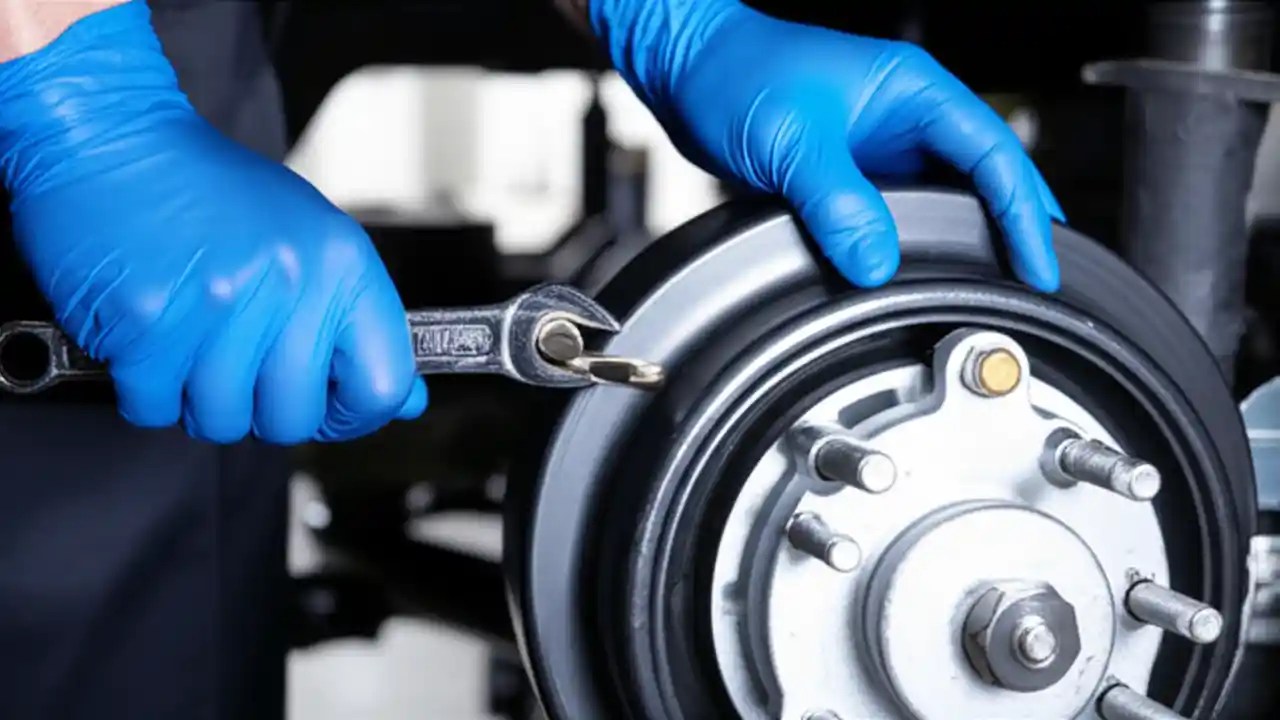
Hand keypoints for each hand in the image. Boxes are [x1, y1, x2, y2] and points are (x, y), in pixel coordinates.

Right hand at [0, 1, 425, 442]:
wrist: (113, 141)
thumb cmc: (214, 193)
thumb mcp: (312, 240)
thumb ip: (358, 323)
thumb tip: (405, 400)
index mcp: (341, 264)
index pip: (382, 385)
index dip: (355, 413)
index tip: (330, 406)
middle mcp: (287, 284)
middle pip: (295, 417)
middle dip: (265, 411)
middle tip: (244, 371)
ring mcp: (216, 304)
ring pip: (223, 420)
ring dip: (201, 401)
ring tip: (193, 347)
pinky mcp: (147, 321)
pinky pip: (156, 406)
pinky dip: (149, 390)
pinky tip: (153, 341)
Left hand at [590, 1, 1063, 290]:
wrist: (684, 67)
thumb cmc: (733, 73)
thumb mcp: (792, 140)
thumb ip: (838, 201)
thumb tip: (875, 261)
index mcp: (912, 90)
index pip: (994, 152)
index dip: (1024, 210)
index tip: (1040, 260)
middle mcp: (905, 115)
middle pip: (983, 176)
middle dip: (1014, 226)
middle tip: (1034, 282)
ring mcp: (879, 143)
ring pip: (942, 196)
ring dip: (966, 236)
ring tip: (991, 284)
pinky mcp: (851, 169)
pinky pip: (899, 209)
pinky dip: (916, 240)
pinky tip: (920, 269)